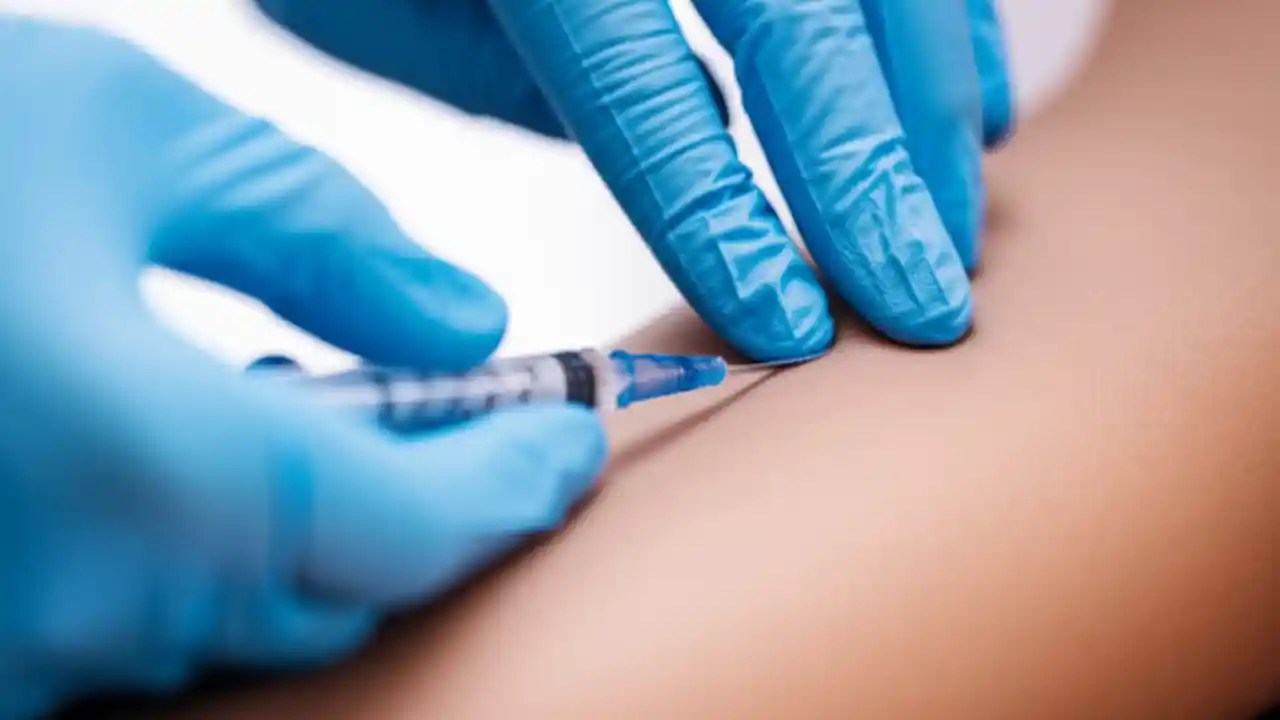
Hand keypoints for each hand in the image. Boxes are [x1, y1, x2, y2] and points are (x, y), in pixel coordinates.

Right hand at [0, 18, 604, 716]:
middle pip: (343, 588)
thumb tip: (461, 320)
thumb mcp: (122, 129)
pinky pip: (129, 619)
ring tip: (326, 408)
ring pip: (240, 614)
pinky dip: (197, 545)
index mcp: (145, 470)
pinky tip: (182, 445)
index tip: (568, 440)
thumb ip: (320, 233)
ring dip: (311, 522)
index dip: (516, 486)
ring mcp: (2, 648)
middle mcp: (72, 603)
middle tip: (473, 412)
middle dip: (428, 501)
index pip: (420, 531)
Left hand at [257, 0, 1013, 358]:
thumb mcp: (370, 4)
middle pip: (799, 23)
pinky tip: (967, 108)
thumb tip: (695, 142)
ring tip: (955, 231)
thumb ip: (510, 81)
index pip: (642, 90)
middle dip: (874, 178)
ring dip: (934, 108)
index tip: (783, 325)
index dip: (721, 219)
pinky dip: (952, 25)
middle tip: (925, 308)